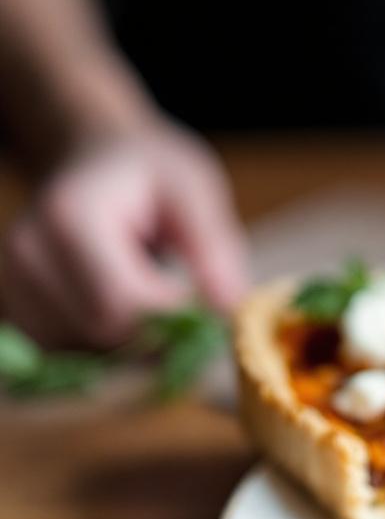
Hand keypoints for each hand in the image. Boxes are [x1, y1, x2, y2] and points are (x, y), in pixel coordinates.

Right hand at [0, 122, 248, 346]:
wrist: (94, 160)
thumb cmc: (149, 170)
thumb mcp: (194, 188)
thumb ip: (213, 247)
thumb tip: (229, 308)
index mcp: (69, 217)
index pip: (118, 303)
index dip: (171, 318)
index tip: (201, 299)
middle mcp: (27, 255)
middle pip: (101, 335)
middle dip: (156, 335)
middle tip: (186, 305)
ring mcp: (14, 287)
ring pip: (85, 355)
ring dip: (132, 345)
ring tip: (150, 296)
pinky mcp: (17, 312)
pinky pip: (69, 358)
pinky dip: (107, 349)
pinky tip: (125, 312)